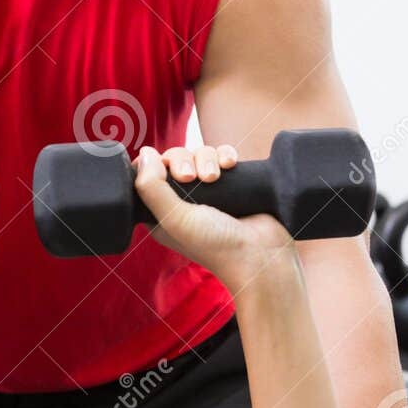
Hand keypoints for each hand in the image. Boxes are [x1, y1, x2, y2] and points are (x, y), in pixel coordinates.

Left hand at [132, 145, 295, 290]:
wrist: (262, 254)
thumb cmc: (215, 245)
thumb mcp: (175, 219)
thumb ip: (152, 188)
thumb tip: (145, 153)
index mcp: (161, 214)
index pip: (146, 177)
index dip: (152, 165)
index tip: (164, 168)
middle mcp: (182, 202)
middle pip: (174, 159)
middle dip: (182, 160)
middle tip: (191, 177)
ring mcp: (208, 192)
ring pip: (199, 154)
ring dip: (206, 158)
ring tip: (215, 176)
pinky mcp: (232, 184)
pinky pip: (222, 156)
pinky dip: (225, 155)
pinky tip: (231, 165)